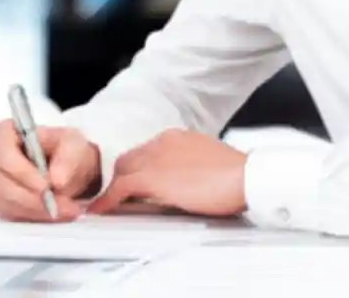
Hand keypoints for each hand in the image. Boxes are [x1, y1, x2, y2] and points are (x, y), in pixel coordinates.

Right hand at [0, 119, 101, 221]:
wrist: (68, 170)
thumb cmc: (64, 150)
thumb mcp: (74, 145)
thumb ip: (68, 158)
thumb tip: (57, 180)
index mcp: (5, 134)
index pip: (3, 152)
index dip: (21, 171)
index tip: (46, 185)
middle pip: (0, 183)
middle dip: (33, 198)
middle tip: (63, 204)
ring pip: (5, 203)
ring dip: (37, 210)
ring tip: (66, 210)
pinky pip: (10, 215)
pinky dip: (35, 217)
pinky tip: (56, 214)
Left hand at [88, 128, 247, 216]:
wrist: (246, 177)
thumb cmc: (238, 176)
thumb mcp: (210, 165)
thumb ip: (193, 168)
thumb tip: (186, 182)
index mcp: (178, 137)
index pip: (148, 151)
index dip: (139, 167)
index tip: (137, 181)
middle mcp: (163, 142)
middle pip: (131, 158)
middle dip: (123, 176)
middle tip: (118, 194)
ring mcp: (156, 158)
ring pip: (123, 170)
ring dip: (114, 187)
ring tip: (107, 203)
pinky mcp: (153, 177)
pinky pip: (121, 187)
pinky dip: (108, 199)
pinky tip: (102, 210)